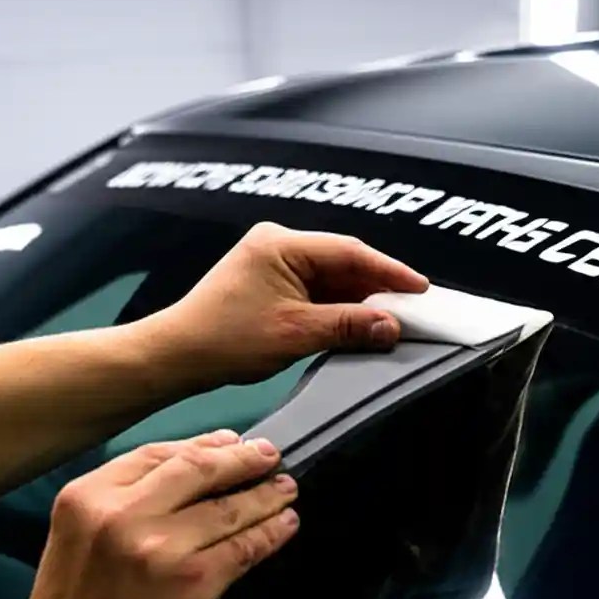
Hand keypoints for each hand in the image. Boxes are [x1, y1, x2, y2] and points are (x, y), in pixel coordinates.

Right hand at [0, 430, 297, 598]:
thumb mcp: (82, 531)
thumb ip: (128, 496)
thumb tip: (201, 460)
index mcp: (88, 496)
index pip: (158, 452)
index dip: (205, 443)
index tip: (233, 441)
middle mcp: (122, 515)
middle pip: (199, 468)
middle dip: (244, 458)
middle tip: (270, 456)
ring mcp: (161, 548)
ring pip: (230, 507)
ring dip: (267, 494)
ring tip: (285, 489)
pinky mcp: (194, 582)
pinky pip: (245, 546)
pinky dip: (272, 532)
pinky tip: (285, 524)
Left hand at [145, 223, 427, 385]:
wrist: (178, 354)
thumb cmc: (223, 339)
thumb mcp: (296, 333)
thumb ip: (348, 325)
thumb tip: (390, 325)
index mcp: (280, 244)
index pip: (350, 252)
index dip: (390, 271)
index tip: (420, 289)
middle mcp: (278, 244)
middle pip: (345, 262)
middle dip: (378, 287)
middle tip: (413, 310)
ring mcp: (274, 261)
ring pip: (333, 277)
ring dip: (359, 299)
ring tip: (390, 321)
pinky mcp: (272, 281)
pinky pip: (318, 289)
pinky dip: (340, 306)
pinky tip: (359, 323)